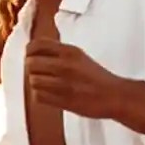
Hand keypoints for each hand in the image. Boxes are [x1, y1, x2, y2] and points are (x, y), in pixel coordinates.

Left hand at [26, 39, 144, 122]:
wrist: (114, 96)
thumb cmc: (96, 77)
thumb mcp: (79, 57)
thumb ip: (59, 53)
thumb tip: (34, 53)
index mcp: (69, 51)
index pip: (36, 45)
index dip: (30, 51)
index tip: (31, 56)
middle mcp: (65, 65)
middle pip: (30, 63)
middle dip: (31, 68)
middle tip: (39, 73)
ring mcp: (63, 83)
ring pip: (33, 80)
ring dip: (36, 83)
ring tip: (45, 85)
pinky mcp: (63, 100)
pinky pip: (38, 96)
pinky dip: (40, 96)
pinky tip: (48, 95)